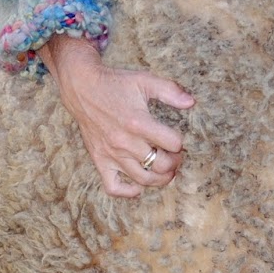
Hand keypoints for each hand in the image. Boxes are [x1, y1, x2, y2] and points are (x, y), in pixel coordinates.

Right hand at [40, 36, 193, 197]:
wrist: (82, 88)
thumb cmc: (115, 84)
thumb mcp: (145, 80)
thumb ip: (170, 91)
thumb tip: (191, 102)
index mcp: (138, 122)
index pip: (172, 143)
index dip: (179, 142)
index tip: (175, 138)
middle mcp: (125, 142)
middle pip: (161, 165)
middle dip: (174, 162)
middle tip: (174, 156)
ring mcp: (111, 154)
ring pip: (143, 179)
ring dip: (160, 178)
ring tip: (164, 170)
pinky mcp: (99, 160)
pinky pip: (114, 187)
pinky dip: (128, 191)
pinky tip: (138, 184)